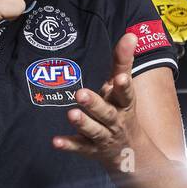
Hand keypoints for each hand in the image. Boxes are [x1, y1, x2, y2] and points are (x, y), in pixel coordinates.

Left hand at [52, 31, 143, 175]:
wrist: (131, 153)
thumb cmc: (122, 111)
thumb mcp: (124, 89)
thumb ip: (123, 62)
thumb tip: (130, 35)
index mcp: (124, 104)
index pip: (126, 94)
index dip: (123, 86)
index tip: (120, 77)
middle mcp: (115, 121)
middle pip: (106, 113)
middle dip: (95, 104)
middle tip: (81, 94)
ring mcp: (103, 136)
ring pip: (93, 130)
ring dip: (82, 123)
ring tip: (71, 114)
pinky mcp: (91, 149)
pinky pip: (79, 147)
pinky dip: (68, 144)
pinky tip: (56, 141)